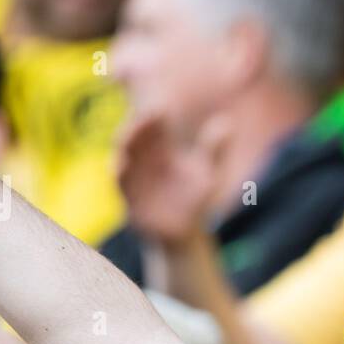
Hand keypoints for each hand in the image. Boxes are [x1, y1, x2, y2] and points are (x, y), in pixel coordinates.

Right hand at [116, 110, 231, 247]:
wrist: (184, 233)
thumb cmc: (196, 200)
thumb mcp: (209, 175)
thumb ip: (215, 150)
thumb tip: (225, 122)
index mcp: (164, 149)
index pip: (155, 127)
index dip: (155, 117)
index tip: (161, 110)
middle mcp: (145, 159)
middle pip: (135, 135)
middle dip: (137, 126)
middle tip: (145, 118)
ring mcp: (135, 176)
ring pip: (123, 154)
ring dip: (123, 144)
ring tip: (126, 135)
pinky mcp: (129, 195)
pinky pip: (119, 183)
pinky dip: (118, 173)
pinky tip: (120, 166)